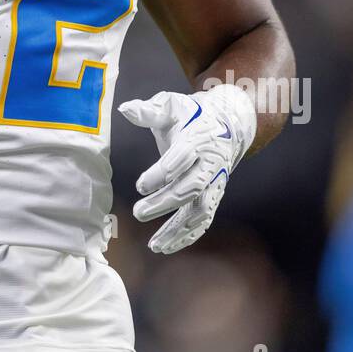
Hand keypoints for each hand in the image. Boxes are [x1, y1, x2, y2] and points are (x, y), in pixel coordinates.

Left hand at [118, 87, 256, 254]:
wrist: (227, 124)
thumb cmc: (191, 115)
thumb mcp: (171, 105)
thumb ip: (149, 110)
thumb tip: (125, 109)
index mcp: (198, 139)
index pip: (182, 157)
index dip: (162, 172)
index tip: (140, 185)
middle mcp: (211, 164)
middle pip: (190, 187)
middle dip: (164, 202)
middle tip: (138, 213)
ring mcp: (215, 182)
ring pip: (200, 211)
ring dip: (177, 229)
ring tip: (154, 245)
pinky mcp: (215, 195)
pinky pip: (204, 220)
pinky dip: (188, 235)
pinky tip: (167, 246)